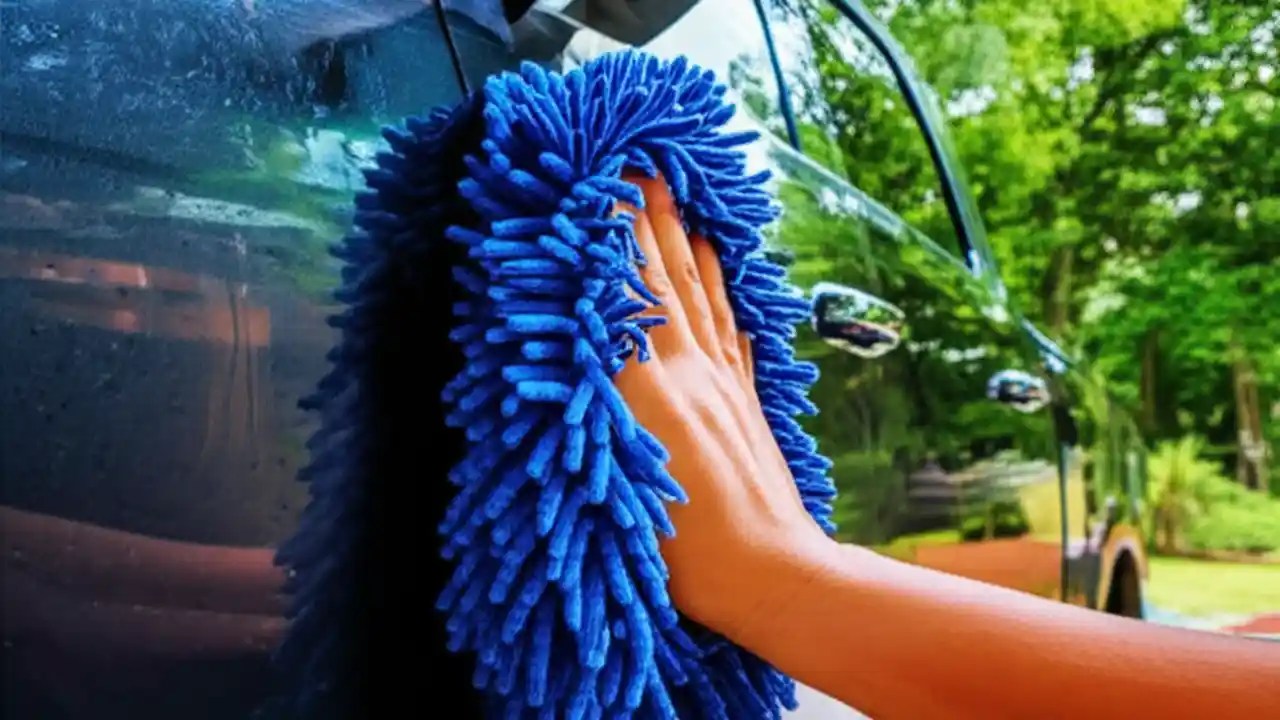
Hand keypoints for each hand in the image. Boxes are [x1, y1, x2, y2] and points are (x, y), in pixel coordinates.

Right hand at [613, 177, 829, 636]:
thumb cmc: (684, 553)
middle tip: (635, 161)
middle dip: (646, 215)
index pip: (625, 296)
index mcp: (651, 392)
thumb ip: (603, 410)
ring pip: (698, 290)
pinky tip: (712, 257)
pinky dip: (718, 283)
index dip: (612, 238)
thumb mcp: (621, 483)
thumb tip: (580, 346)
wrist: (770, 574)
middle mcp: (689, 373)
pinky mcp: (745, 399)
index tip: (599, 184)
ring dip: (680, 234)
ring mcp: (723, 382)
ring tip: (669, 190)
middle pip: (662, 278)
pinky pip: (729, 323)